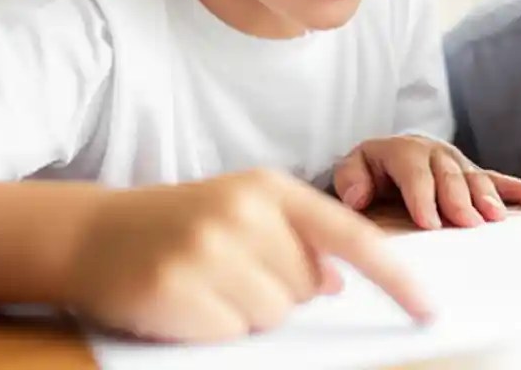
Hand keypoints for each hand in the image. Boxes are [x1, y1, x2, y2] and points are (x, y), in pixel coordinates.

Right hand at [65, 169, 428, 341]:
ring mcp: (209, 251)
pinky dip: (217, 328)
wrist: (93, 233)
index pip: (353, 237)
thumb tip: (337, 284)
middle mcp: (244, 213)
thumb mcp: (244, 211)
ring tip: (209, 283)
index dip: (396, 277)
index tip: (427, 309)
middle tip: (234, 270)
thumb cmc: (181, 223)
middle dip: (283, 291)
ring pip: (276, 314)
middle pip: (310, 287)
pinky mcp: (178, 290)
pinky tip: (188, 301)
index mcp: (270, 189)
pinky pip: (233, 332)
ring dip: (249, 312)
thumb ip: (296, 238)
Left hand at [333, 135, 520, 228]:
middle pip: (449, 176)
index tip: (430, 222)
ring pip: (475, 178)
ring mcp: (457, 163)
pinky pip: (498, 180)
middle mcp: (434, 153)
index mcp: (403, 151)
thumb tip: (357, 196)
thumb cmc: (369, 170)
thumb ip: (350, 179)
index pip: (414, 173)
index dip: (422, 196)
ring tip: (496, 219)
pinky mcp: (473, 174)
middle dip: (459, 199)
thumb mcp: (351, 169)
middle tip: (468, 223)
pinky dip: (519, 190)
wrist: (387, 158)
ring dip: (487, 197)